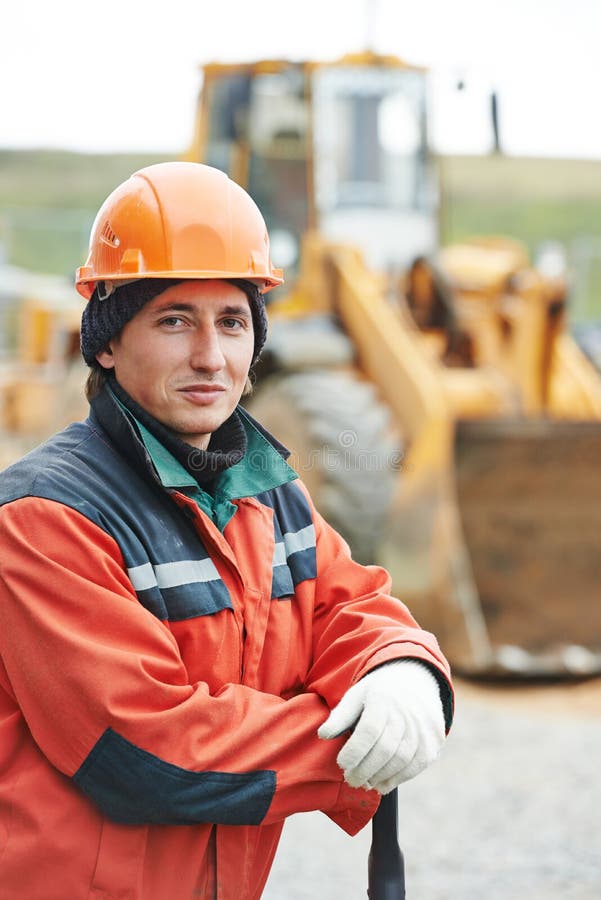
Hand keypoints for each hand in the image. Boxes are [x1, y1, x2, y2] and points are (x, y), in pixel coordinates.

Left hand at [317, 660, 445, 793]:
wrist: (416, 682)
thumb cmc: (379, 693)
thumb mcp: (357, 694)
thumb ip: (340, 715)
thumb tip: (323, 734)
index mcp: (383, 700)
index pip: (369, 731)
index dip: (354, 751)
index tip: (342, 763)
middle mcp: (406, 714)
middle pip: (384, 749)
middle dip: (364, 769)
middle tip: (350, 779)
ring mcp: (422, 729)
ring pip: (400, 761)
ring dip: (379, 777)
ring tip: (364, 782)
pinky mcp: (432, 743)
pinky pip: (414, 767)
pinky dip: (397, 779)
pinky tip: (381, 783)